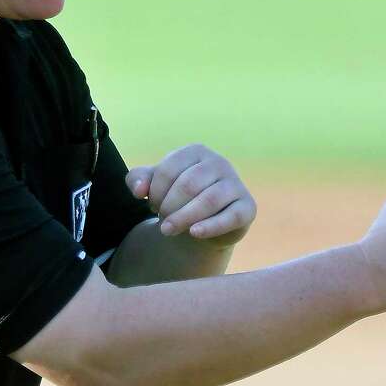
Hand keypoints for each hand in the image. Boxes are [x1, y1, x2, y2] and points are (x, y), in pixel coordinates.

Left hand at [125, 144, 256, 246]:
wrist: (203, 223)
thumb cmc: (176, 198)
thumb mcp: (154, 186)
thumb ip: (137, 180)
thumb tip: (138, 189)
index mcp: (195, 151)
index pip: (169, 169)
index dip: (155, 192)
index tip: (151, 206)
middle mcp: (219, 163)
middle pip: (188, 185)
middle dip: (169, 206)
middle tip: (161, 222)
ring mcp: (235, 184)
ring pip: (209, 200)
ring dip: (184, 218)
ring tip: (168, 231)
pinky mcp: (247, 207)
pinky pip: (231, 217)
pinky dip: (211, 226)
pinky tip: (194, 234)